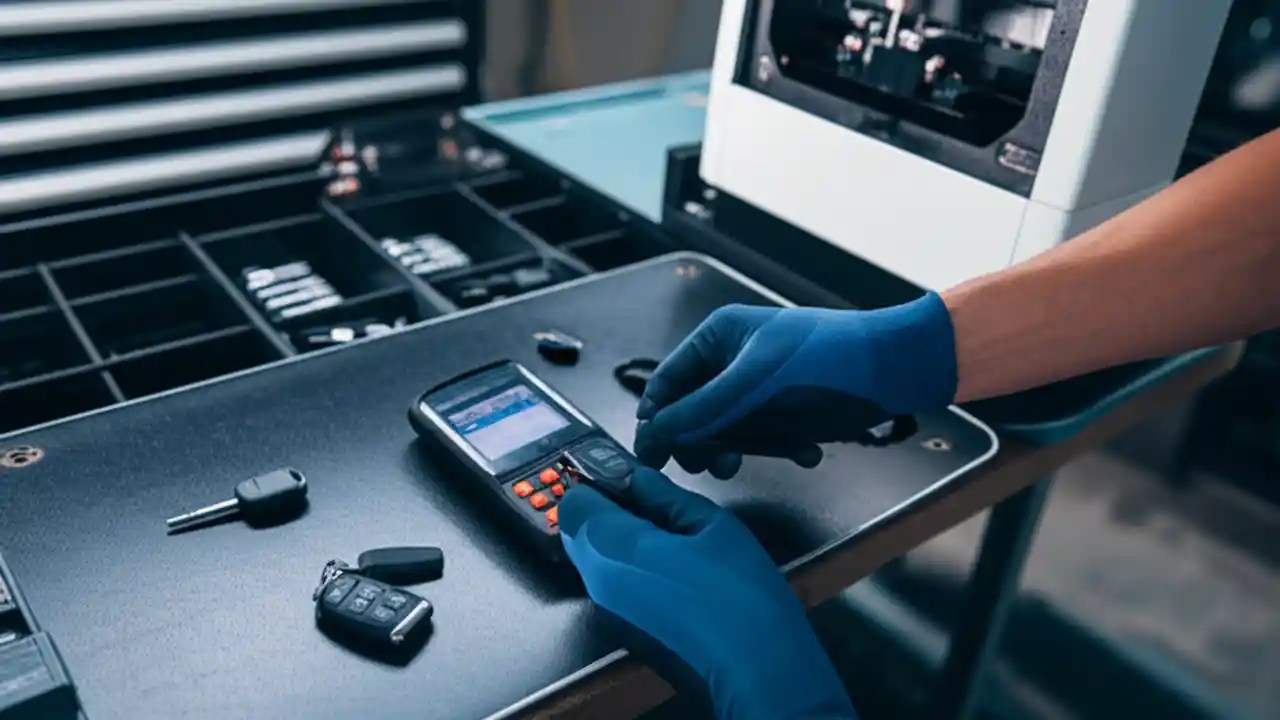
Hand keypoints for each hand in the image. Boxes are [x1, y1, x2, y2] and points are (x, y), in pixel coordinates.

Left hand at [559, 467, 856, 719]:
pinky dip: (629, 567)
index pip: (573, 500)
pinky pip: (610, 584)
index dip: (600, 481)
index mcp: (614, 546)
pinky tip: (672, 569)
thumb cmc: (740, 598)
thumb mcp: (713, 528)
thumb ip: (667, 497)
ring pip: (593, 557)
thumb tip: (641, 480)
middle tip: (653, 504)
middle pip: (577, 529)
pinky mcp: (623, 631)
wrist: (754, 673)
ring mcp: (607, 610)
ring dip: (618, 539)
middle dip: (607, 510)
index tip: (631, 478)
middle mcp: (598, 580)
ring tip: (669, 537)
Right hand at [634, 293, 956, 477]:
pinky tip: (806, 452)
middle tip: (717, 464)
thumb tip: (653, 434)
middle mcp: (735, 360)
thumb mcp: (754, 385)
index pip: (668, 382)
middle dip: (705, 440)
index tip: (652, 457)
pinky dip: (781, 449)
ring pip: (730, 431)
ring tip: (768, 456)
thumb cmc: (825, 360)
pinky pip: (766, 438)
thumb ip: (701, 410)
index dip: (658, 419)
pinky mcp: (788, 411)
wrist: (897, 367)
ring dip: (746, 450)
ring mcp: (762, 387)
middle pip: (695, 411)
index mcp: (719, 336)